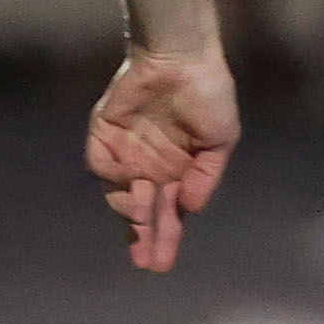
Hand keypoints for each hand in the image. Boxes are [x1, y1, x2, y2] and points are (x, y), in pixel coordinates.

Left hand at [88, 48, 239, 271]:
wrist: (182, 59)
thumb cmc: (209, 95)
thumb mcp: (222, 138)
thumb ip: (207, 175)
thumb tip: (190, 208)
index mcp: (178, 170)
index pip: (168, 212)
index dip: (166, 237)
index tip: (162, 265)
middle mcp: (150, 166)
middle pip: (142, 210)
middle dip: (144, 237)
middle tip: (147, 262)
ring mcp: (125, 150)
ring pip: (119, 193)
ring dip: (129, 210)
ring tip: (141, 221)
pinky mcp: (104, 132)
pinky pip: (100, 163)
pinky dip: (112, 176)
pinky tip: (132, 180)